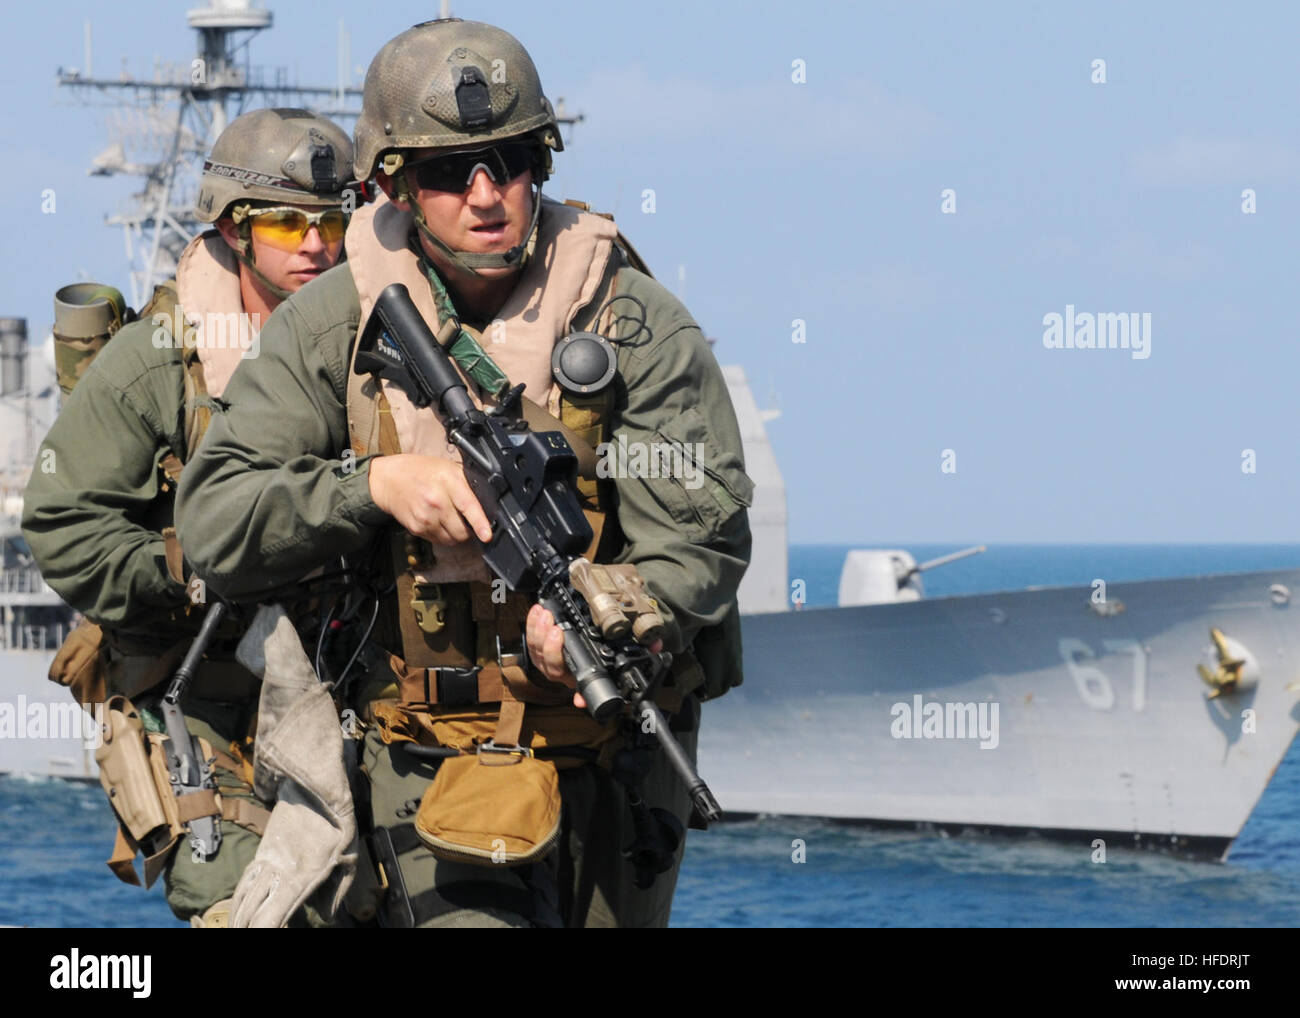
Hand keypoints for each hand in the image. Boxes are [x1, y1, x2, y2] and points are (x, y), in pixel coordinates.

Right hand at [368, 454, 492, 545]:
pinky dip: (443, 535)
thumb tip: (487, 503)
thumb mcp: (448, 467)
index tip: (487, 535)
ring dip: (457, 535)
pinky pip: (438, 540)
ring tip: (451, 519)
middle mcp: (436, 499)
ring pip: (452, 539)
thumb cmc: (420, 471)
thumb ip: (467, 483)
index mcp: (448, 480)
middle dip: (470, 530)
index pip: (467, 505)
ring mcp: (425, 516)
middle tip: (468, 522)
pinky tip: (438, 521)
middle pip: (462, 530)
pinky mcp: (416, 528)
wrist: (388, 480)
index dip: (479, 522)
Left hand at [525, 603, 663, 711]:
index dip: (580, 697)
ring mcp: (554, 660)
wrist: (599, 626)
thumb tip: (656, 646)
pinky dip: (533, 626)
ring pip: (539, 655)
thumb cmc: (612, 640)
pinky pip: (532, 641)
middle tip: (556, 629)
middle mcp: (570, 673)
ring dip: (538, 634)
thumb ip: (643, 646)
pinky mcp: (542, 646)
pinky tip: (537, 612)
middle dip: (551, 649)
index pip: (584, 690)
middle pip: (553, 669)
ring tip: (545, 616)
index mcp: (589, 677)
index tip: (579, 699)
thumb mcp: (629, 643)